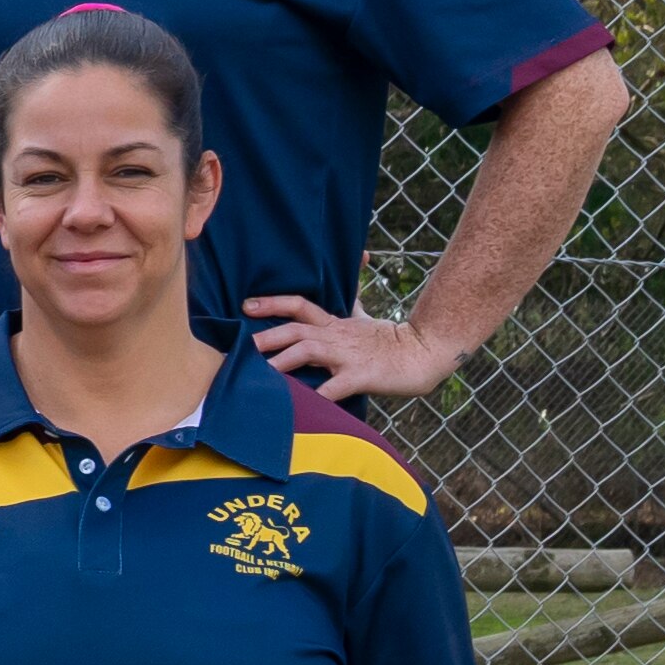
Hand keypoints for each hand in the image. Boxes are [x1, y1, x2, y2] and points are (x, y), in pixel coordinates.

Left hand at [242, 295, 460, 402]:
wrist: (425, 352)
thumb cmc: (390, 340)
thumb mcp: (364, 316)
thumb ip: (351, 298)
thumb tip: (358, 259)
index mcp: (334, 323)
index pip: (299, 305)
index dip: (272, 303)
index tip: (246, 305)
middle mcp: (336, 336)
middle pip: (296, 329)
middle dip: (267, 335)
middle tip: (240, 345)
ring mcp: (347, 356)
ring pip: (308, 351)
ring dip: (281, 361)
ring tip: (258, 373)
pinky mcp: (360, 377)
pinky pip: (333, 387)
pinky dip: (315, 396)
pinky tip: (298, 406)